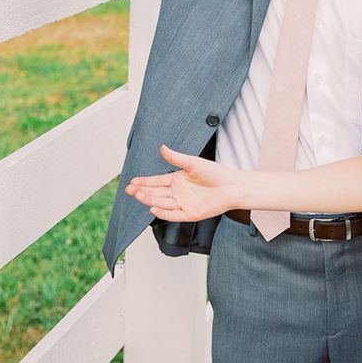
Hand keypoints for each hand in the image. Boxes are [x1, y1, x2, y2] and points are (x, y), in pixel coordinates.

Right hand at [125, 145, 242, 221]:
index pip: (157, 182)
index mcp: (178, 180)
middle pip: (156, 193)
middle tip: (129, 189)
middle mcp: (178, 193)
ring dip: (150, 200)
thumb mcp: (193, 163)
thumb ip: (176, 158)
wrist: (232, 186)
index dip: (144, 182)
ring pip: (162, 203)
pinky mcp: (191, 214)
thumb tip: (162, 147)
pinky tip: (153, 208)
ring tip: (138, 195)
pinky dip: (163, 213)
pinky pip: (174, 215)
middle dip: (142, 191)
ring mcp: (183, 204)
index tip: (132, 181)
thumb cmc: (215, 173)